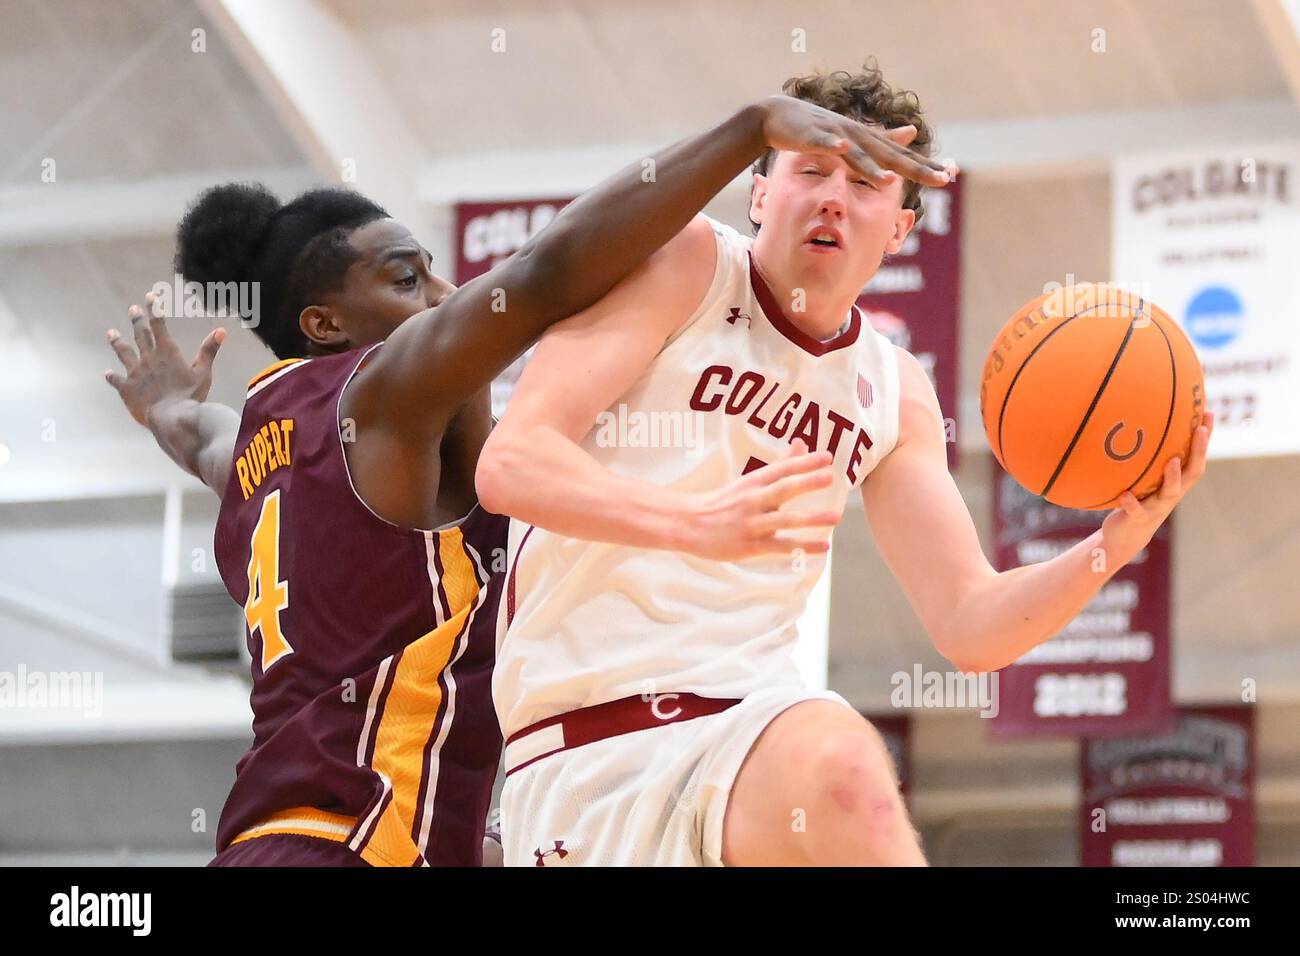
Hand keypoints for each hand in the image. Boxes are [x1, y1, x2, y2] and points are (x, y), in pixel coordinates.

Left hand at [105, 292, 224, 426]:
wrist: (171, 417)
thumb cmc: (191, 396)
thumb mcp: (204, 372)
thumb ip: (209, 350)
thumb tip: (221, 330)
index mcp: (167, 352)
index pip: (159, 325)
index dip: (154, 309)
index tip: (150, 297)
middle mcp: (148, 359)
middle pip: (140, 335)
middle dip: (137, 321)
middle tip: (132, 309)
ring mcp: (135, 373)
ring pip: (124, 353)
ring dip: (117, 342)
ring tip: (111, 333)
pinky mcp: (127, 389)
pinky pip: (117, 380)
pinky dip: (112, 376)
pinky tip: (107, 373)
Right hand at [679, 440, 839, 560]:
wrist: (690, 524)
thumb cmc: (724, 501)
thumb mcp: (750, 481)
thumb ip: (780, 465)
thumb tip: (802, 443)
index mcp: (753, 482)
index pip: (781, 469)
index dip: (803, 462)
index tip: (826, 456)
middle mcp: (753, 500)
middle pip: (782, 489)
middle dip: (806, 482)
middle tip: (829, 477)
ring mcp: (752, 523)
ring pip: (784, 520)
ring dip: (810, 518)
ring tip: (835, 516)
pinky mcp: (750, 545)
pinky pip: (780, 546)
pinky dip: (802, 546)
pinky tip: (823, 545)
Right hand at [757, 93, 955, 188]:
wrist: (778, 115)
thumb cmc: (818, 127)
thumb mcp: (855, 135)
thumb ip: (883, 138)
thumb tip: (912, 132)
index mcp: (868, 140)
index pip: (902, 156)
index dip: (925, 166)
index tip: (950, 175)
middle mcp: (857, 136)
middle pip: (889, 156)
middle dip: (916, 169)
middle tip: (943, 179)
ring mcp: (835, 134)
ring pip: (857, 154)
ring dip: (873, 167)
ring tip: (891, 181)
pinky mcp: (811, 136)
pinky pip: (823, 142)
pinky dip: (832, 144)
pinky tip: (841, 147)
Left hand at [1100, 412, 1213, 563]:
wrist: (1126, 536)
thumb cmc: (1138, 500)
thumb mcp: (1145, 478)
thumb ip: (1148, 458)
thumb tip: (1140, 422)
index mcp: (1177, 482)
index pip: (1196, 457)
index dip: (1204, 438)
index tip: (1208, 412)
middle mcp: (1172, 493)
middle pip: (1192, 472)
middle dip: (1198, 451)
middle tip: (1200, 429)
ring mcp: (1157, 506)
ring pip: (1170, 492)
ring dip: (1172, 477)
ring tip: (1172, 460)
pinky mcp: (1138, 519)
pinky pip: (1136, 510)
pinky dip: (1131, 502)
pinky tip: (1125, 495)